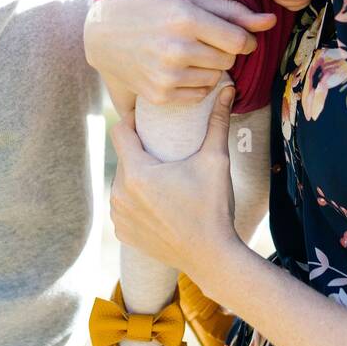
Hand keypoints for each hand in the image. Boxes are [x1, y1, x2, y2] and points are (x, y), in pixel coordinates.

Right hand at [84, 0, 276, 105]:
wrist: (102, 34)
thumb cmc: (150, 8)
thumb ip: (232, 10)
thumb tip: (270, 21)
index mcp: (186, 18)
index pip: (240, 41)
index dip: (243, 40)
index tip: (233, 36)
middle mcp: (177, 49)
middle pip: (229, 60)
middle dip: (223, 51)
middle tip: (202, 40)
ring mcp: (167, 75)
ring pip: (216, 79)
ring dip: (210, 68)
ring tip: (187, 53)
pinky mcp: (160, 95)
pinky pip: (199, 95)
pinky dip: (196, 84)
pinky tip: (179, 69)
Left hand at [109, 84, 238, 281]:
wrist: (212, 257)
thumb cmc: (213, 207)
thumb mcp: (216, 160)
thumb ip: (217, 122)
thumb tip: (227, 88)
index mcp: (136, 173)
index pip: (121, 131)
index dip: (134, 122)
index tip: (150, 122)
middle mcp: (120, 194)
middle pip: (124, 158)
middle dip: (140, 151)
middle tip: (164, 151)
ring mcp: (119, 216)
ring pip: (121, 182)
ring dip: (136, 176)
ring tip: (161, 176)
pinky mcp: (123, 234)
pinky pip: (123, 206)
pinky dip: (135, 202)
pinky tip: (156, 202)